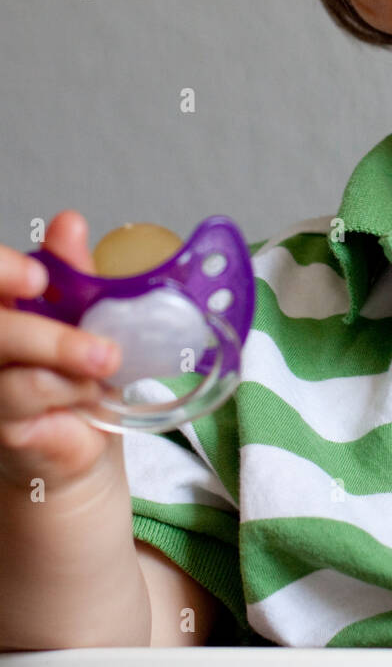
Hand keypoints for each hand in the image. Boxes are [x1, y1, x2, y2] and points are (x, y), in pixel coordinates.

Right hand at [0, 212, 122, 491]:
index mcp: (5, 307)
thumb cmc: (77, 376)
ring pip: (7, 348)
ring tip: (105, 359)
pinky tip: (88, 392)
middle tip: (66, 306)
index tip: (38, 276)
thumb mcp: (84, 317)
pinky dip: (66, 386)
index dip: (1, 269)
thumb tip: (68, 222)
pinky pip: (25, 391)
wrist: (83, 445)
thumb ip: (70, 274)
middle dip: (30, 310)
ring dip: (62, 350)